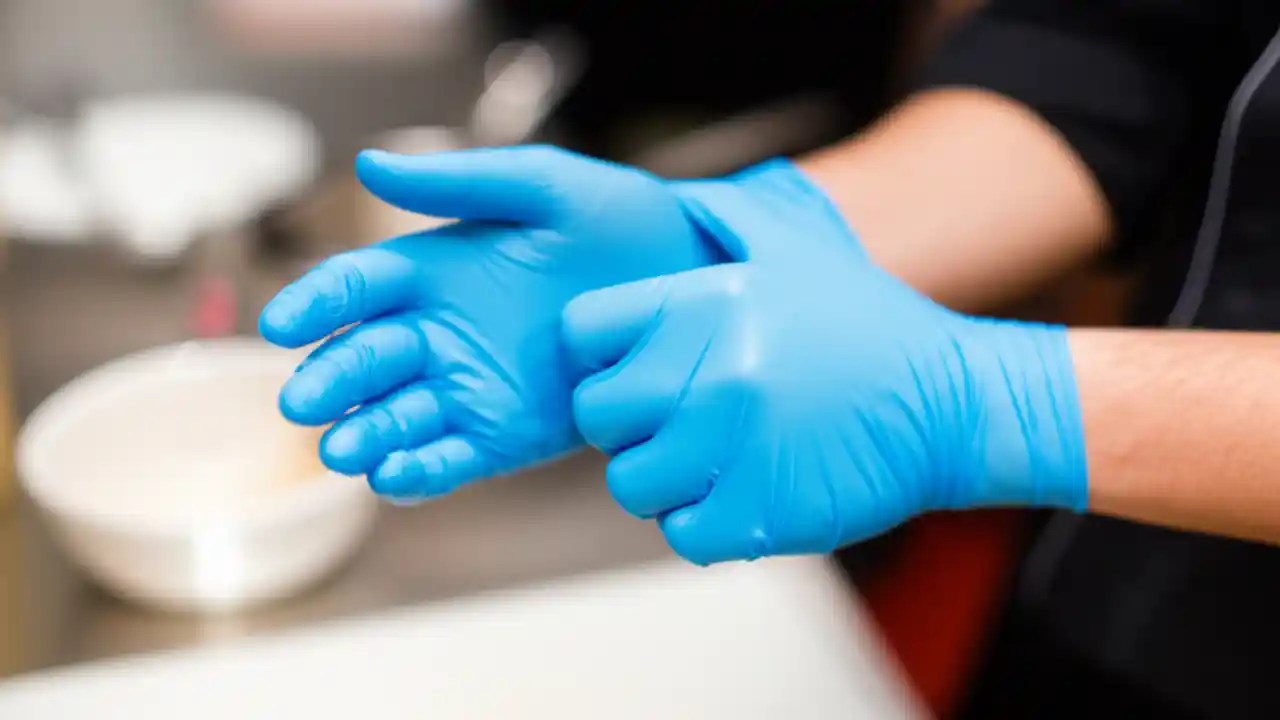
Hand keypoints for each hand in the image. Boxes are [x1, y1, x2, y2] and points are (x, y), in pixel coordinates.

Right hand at [259, 146, 718, 500]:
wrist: (686, 282)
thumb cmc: (616, 221)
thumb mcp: (544, 188)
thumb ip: (460, 184)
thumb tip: (367, 164)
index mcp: (432, 270)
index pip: (355, 288)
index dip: (316, 304)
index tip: (282, 324)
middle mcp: (436, 332)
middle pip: (363, 359)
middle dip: (330, 381)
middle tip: (302, 403)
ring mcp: (466, 387)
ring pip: (396, 417)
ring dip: (365, 435)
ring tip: (345, 453)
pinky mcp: (503, 434)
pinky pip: (450, 457)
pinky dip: (420, 470)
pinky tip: (397, 476)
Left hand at [561, 160, 1086, 564]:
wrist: (951, 406)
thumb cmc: (871, 328)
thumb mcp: (802, 246)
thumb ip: (727, 214)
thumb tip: (670, 198)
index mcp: (706, 303)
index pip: (582, 332)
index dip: (603, 352)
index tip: (643, 362)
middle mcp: (710, 375)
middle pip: (597, 414)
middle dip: (628, 419)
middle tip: (681, 414)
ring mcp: (731, 451)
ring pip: (630, 482)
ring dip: (663, 477)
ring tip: (714, 457)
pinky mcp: (756, 516)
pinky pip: (680, 532)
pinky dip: (702, 522)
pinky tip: (742, 491)